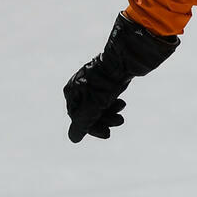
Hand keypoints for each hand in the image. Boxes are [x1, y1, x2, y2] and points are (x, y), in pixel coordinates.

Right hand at [63, 14, 177, 142]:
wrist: (125, 58)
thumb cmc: (106, 82)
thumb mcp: (94, 106)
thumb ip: (83, 124)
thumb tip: (74, 138)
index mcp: (71, 92)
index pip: (78, 119)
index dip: (92, 128)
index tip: (107, 134)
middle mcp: (78, 86)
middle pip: (89, 112)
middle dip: (104, 120)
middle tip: (119, 122)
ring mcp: (92, 82)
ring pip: (99, 105)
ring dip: (110, 112)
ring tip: (122, 109)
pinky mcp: (104, 79)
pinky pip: (105, 97)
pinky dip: (113, 103)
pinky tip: (121, 103)